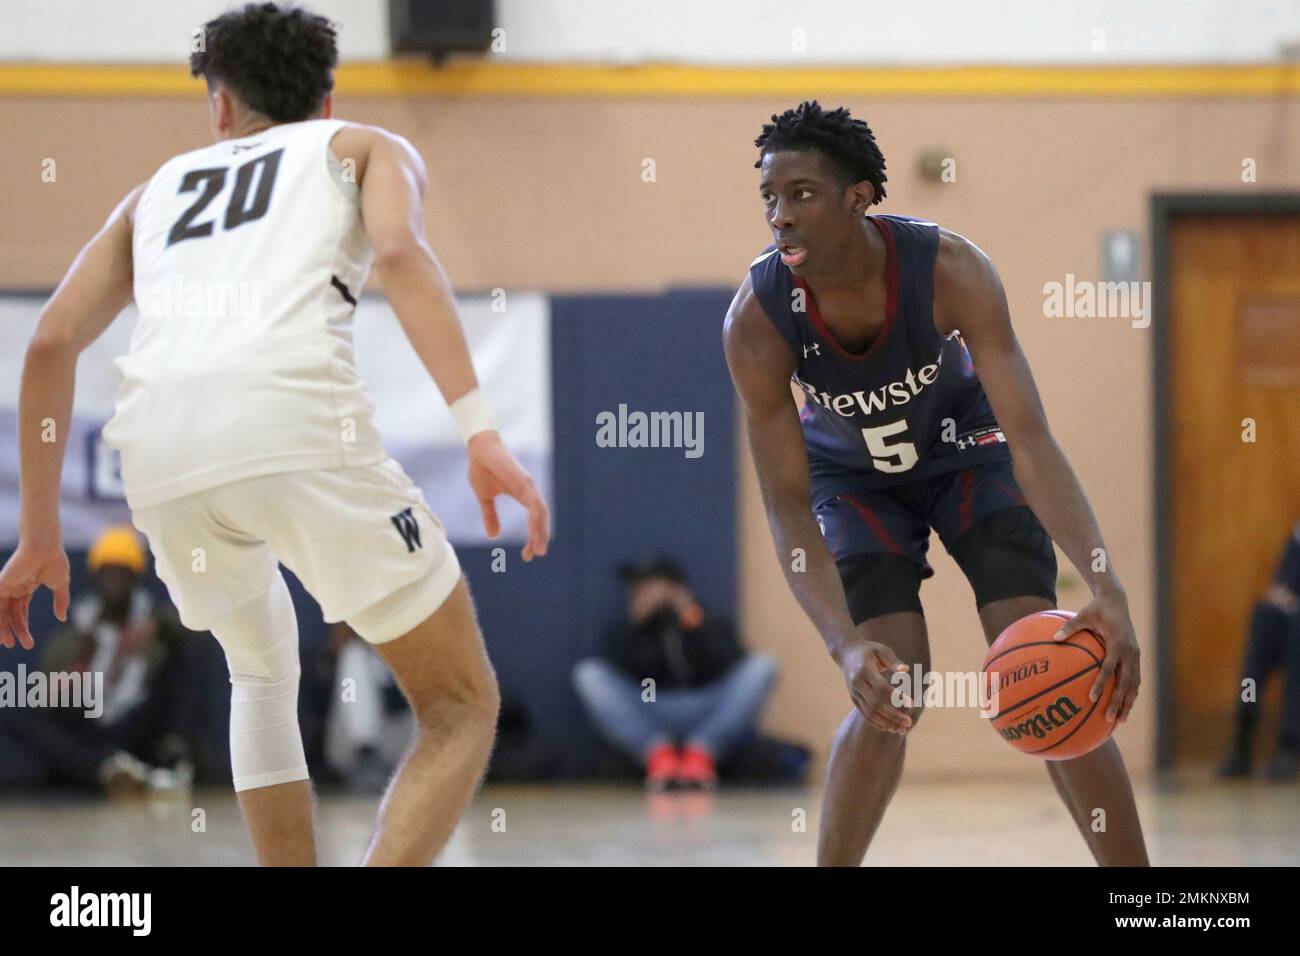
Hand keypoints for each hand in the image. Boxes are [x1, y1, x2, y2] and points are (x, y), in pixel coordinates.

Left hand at [0, 539, 70, 649]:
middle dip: (14, 631)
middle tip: (20, 646)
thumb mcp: (60, 584)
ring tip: (10, 643)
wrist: (45, 546)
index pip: (20, 611)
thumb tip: (62, 618)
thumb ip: (61, 601)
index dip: (23, 626)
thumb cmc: (54, 560)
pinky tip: (1, 630)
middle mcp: (13, 588)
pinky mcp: (0, 585)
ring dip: (3, 629)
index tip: (28, 642)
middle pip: (10, 615)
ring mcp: (6, 587)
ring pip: (1, 613)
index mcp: (26, 587)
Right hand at [467, 431, 549, 561]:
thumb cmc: (482, 468)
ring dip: (540, 531)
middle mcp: (530, 490)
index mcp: (523, 495)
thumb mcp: (484, 497)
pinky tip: (533, 531)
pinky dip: (535, 518)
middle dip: (541, 537)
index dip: (534, 536)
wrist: (478, 449)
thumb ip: (490, 516)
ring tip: (538, 549)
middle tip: (536, 554)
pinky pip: (533, 503)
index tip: (528, 554)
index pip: (535, 519)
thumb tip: (494, 536)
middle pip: (541, 518)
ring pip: (540, 513)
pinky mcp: (522, 481)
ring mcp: (528, 485)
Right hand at [837, 639, 912, 734]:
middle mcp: (857, 683)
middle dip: (893, 715)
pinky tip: (890, 728)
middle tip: (909, 722)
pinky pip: (865, 714)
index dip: (896, 697)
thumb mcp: (881, 650)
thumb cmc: (869, 650)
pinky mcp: (854, 699)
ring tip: (902, 730)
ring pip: (869, 713)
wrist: (846, 653)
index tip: (912, 703)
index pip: (881, 688)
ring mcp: (854, 693)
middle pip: (875, 704)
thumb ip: (893, 661)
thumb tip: (906, 670)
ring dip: (886, 723)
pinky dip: (877, 723)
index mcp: (864, 670)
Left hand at [1054, 586, 1139, 722]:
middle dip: (1118, 701)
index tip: (1092, 698)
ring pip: (1134, 684)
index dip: (1101, 683)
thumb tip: (1054, 638)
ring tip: (1119, 721)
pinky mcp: (1136, 657)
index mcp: (1118, 643)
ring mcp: (1135, 655)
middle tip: (1109, 718)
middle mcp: (1130, 651)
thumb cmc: (1096, 608)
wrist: (1117, 601)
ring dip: (1128, 702)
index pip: (1110, 668)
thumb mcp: (1083, 614)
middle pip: (1126, 682)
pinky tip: (1124, 707)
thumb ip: (1070, 626)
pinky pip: (1135, 679)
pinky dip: (1130, 694)